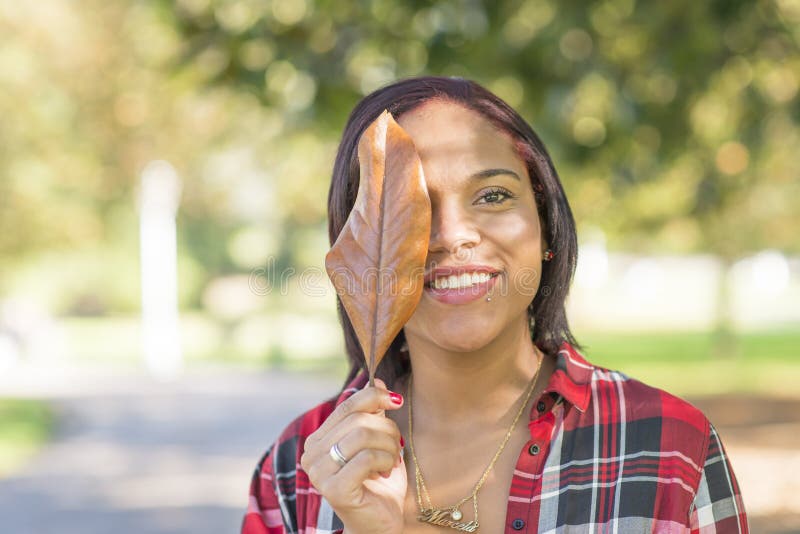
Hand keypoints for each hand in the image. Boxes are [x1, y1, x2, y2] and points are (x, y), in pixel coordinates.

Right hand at [300, 379, 405, 533]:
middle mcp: (312, 453)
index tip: (397, 401)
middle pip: (359, 419)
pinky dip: (385, 462)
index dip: (375, 396)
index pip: (349, 404)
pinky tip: (386, 474)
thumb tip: (379, 380)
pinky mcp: (333, 489)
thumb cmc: (378, 482)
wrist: (381, 522)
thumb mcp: (379, 441)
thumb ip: (374, 413)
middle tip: (397, 448)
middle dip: (388, 430)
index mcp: (319, 438)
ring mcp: (319, 472)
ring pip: (363, 435)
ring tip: (392, 462)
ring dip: (389, 447)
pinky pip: (366, 458)